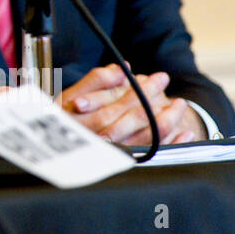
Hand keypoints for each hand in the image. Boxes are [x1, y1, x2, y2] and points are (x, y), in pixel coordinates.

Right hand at [60, 65, 197, 145]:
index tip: (159, 77)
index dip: (143, 89)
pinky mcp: (124, 164)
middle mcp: (103, 140)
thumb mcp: (68, 97)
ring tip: (180, 106)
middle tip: (172, 88)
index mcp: (89, 121)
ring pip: (148, 139)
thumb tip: (122, 68)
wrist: (49, 148)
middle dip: (159, 101)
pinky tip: (185, 135)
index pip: (122, 103)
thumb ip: (94, 81)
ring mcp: (115, 155)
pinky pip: (154, 156)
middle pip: (137, 119)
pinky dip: (172, 144)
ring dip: (169, 122)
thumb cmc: (59, 121)